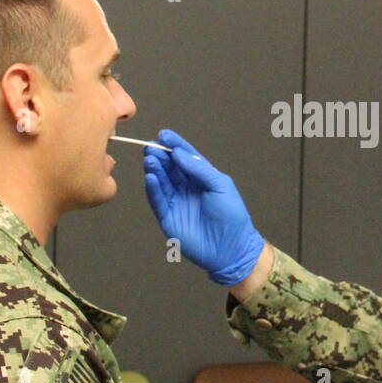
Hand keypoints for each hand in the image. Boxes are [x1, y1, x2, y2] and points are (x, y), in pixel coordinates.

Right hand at [142, 129, 265, 285]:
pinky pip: (158, 201)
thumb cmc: (232, 216)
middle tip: (150, 147)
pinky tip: (150, 177)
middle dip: (160, 156)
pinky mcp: (168, 218)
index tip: (163, 134)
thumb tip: (179, 153)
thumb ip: (199, 169)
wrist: (230, 248)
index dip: (175, 145)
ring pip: (162, 182)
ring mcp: (177, 203)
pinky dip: (153, 189)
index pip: (186, 157)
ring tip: (149, 159)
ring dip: (155, 170)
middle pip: (170, 168)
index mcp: (202, 178)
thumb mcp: (221, 185)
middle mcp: (187, 188)